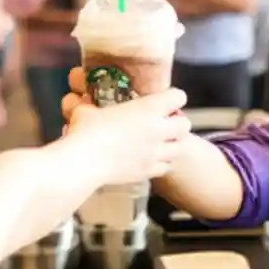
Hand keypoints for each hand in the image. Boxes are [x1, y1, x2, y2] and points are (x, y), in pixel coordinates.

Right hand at [61, 71, 189, 184]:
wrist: (84, 163)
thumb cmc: (86, 132)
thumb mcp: (87, 111)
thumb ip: (90, 106)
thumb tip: (83, 101)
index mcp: (148, 108)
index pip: (178, 97)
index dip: (172, 97)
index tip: (163, 100)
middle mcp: (157, 130)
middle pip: (185, 124)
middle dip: (177, 123)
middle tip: (165, 124)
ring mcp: (155, 153)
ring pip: (181, 148)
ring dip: (173, 144)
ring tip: (161, 143)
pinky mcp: (148, 171)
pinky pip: (166, 167)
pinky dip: (162, 163)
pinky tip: (151, 159)